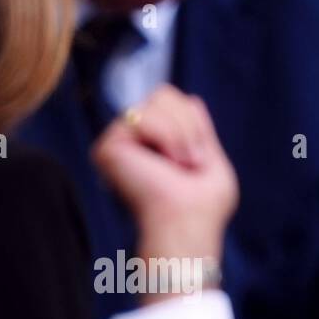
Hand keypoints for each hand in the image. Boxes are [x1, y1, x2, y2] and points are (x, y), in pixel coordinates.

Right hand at [91, 84, 237, 288]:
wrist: (184, 224)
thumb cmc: (202, 207)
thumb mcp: (211, 158)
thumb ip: (198, 129)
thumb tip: (190, 99)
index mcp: (149, 148)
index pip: (174, 103)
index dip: (194, 123)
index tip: (196, 163)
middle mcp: (128, 144)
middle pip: (164, 94)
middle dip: (189, 125)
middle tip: (188, 163)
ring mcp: (115, 145)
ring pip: (158, 99)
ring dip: (181, 132)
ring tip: (178, 165)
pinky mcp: (107, 148)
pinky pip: (143, 115)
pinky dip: (166, 135)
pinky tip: (164, 163)